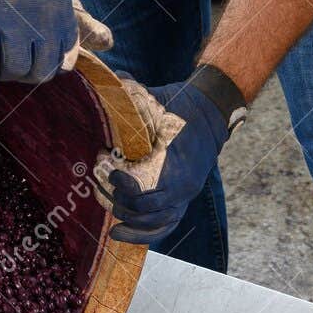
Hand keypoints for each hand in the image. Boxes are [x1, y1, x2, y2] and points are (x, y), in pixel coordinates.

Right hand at [0, 0, 77, 90]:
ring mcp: (9, 18)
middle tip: (5, 63)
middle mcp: (40, 16)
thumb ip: (77, 16)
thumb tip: (108, 42)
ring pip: (13, 71)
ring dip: (0, 74)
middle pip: (39, 71)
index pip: (64, 58)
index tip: (29, 58)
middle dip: (22, 74)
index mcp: (60, 7)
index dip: (45, 65)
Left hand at [107, 80, 229, 243]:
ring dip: (131, 225)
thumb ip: (134, 92)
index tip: (110, 172)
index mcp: (179, 167)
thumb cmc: (182, 106)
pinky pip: (165, 226)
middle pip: (147, 212)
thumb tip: (113, 78)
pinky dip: (144, 234)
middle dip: (121, 202)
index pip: (149, 193)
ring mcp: (184, 197)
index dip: (125, 188)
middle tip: (102, 185)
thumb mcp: (159, 98)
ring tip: (110, 220)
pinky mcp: (181, 201)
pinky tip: (121, 233)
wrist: (210, 114)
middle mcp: (184, 188)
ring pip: (157, 225)